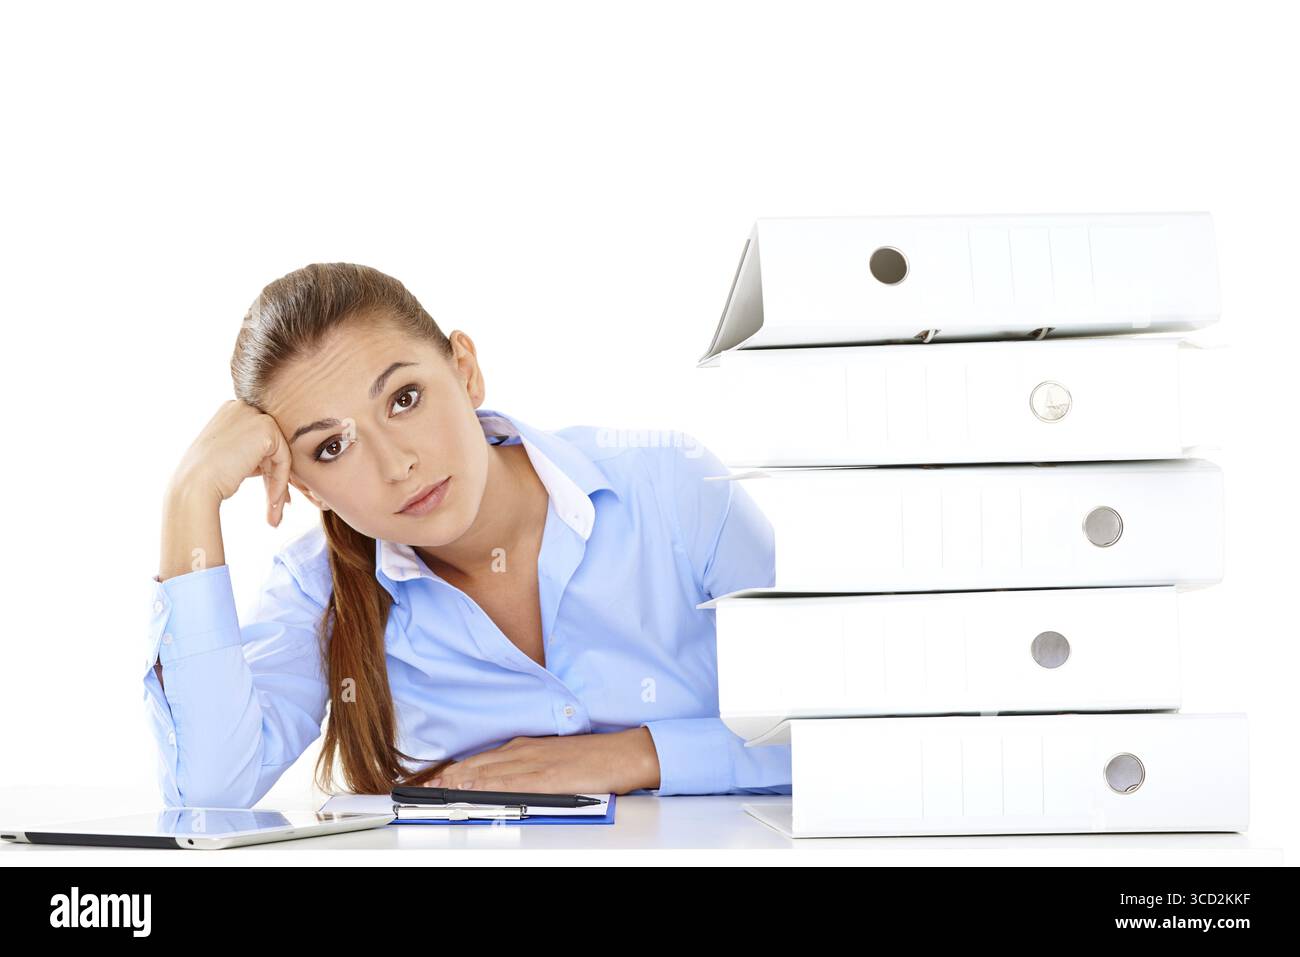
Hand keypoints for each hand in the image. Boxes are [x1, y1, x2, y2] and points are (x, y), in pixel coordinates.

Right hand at [170, 399, 295, 526]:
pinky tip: (272, 502)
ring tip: (273, 513)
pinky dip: (280, 483)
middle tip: (274, 505)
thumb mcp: (228, 457)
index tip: (269, 494)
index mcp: (230, 411)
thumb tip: (272, 463)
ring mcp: (254, 415)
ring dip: (278, 485)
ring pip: (280, 454)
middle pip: (271, 445)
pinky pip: (283, 459)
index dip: (265, 467)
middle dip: (275, 476)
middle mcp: (242, 407)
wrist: (194, 486)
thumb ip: (249, 452)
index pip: (258, 439)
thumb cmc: (204, 478)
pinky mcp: (267, 429)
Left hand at [429, 728, 660, 795]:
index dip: (455, 770)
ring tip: (437, 791)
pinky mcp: (546, 778)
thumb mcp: (555, 757)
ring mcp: (534, 764)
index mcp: (526, 747)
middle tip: (424, 787)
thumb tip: (507, 779)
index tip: (434, 779)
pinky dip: (487, 787)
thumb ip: (529, 766)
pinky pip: (510, 784)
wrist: (624, 754)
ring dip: (460, 782)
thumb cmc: (594, 758)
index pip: (482, 759)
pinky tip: (473, 792)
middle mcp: (525, 752)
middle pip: (478, 765)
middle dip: (449, 777)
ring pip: (488, 773)